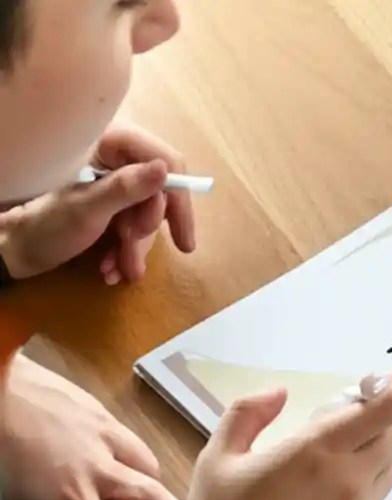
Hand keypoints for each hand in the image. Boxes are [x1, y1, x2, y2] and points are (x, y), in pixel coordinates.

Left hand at [0, 122, 193, 283]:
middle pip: (156, 194)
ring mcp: (109, 181)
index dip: (178, 202)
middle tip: (131, 258)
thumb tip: (166, 170)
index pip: (166, 163)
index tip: (184, 241)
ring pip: (144, 214)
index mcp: (109, 144)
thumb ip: (126, 188)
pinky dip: (123, 249)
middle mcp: (114, 158)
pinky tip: (110, 269)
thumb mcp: (87, 210)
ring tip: (118, 272)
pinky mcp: (105, 201)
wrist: (10, 248)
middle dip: (145, 233)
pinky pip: (129, 222)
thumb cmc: (43, 227)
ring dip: (134, 248)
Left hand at [0, 354, 184, 499]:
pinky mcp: (104, 416)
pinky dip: (134, 456)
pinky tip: (125, 460)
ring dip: (154, 483)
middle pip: (149, 497)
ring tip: (154, 494)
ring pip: (147, 464)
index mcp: (72, 498)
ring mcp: (106, 438)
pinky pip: (130, 441)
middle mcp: (99, 470)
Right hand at [173, 375, 391, 499]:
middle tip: (348, 416)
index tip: (371, 383)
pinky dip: (366, 483)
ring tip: (336, 456)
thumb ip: (247, 413)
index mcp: (318, 451)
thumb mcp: (217, 459)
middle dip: (385, 413)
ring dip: (378, 447)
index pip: (391, 406)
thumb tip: (280, 392)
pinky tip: (328, 495)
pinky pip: (380, 496)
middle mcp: (351, 478)